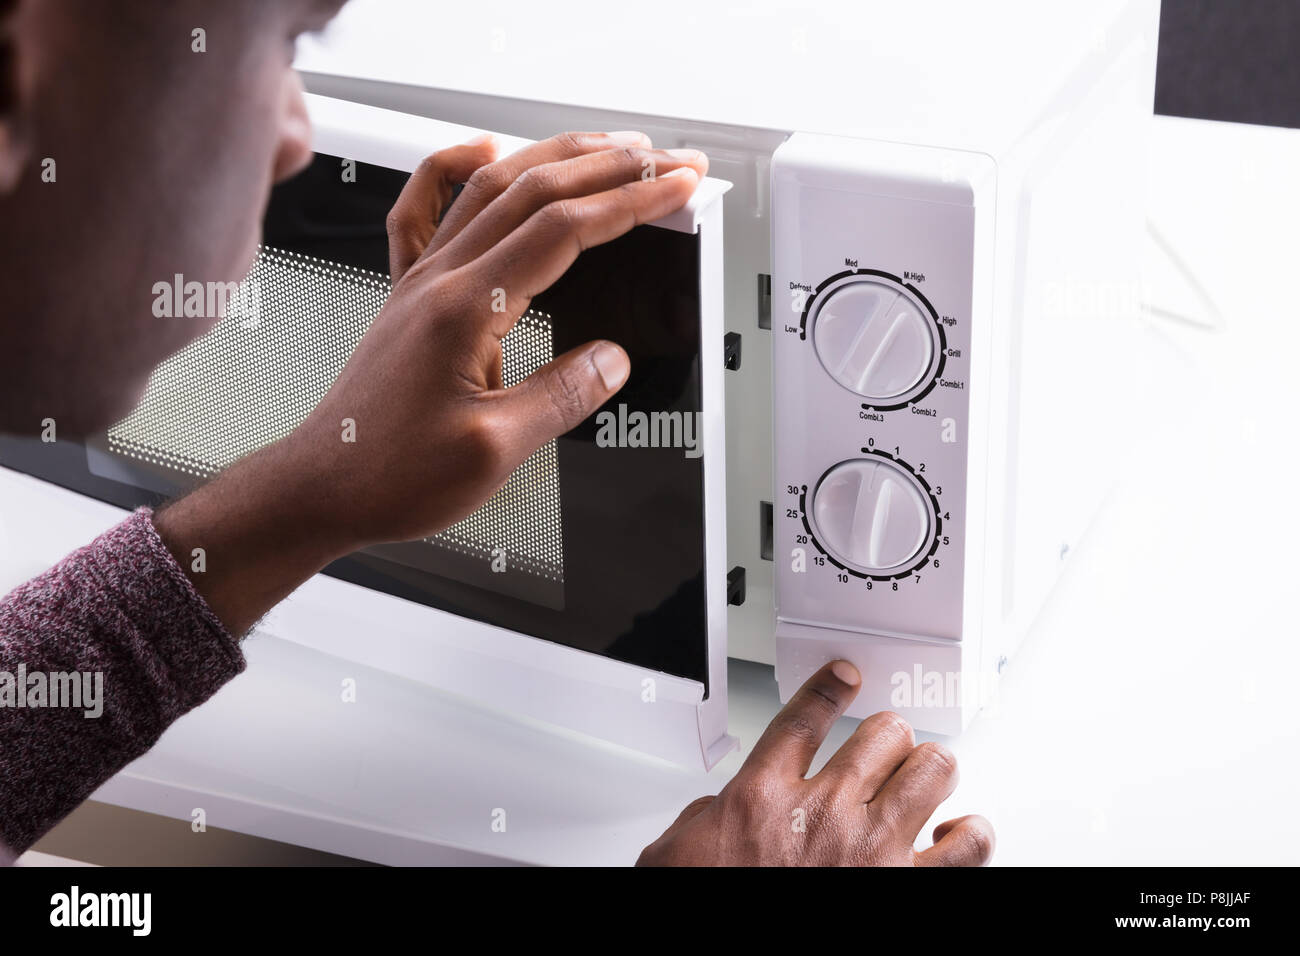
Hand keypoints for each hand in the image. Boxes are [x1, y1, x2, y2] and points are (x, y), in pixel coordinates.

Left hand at [155, 131, 708, 633]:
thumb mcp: (492, 451)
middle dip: (612, 166)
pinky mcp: (409, 294)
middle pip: (534, 190)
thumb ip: (559, 397)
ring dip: (556, 156)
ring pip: (491, 187)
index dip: (630, 201)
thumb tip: (610, 361)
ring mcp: (420, 281)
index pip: (564, 228)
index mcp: (464, 310)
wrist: (324, 485)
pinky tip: (481, 150)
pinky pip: (424, 208)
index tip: (676, 187)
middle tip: (668, 160)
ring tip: (611, 147)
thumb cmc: (388, 473)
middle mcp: (439, 281)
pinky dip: (454, 167)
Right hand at [636, 662, 994, 865]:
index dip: (830, 687)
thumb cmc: (703, 897)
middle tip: (887, 747)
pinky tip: (958, 832)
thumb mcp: (680, 848)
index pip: (806, 716)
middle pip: (883, 735)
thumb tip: (718, 810)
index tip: (845, 676)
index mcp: (763, 794)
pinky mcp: (904, 886)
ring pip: (932, 771)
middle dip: (889, 737)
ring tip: (926, 778)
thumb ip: (707, 815)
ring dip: (930, 770)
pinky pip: (966, 848)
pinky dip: (970, 834)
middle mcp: (823, 813)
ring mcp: (871, 850)